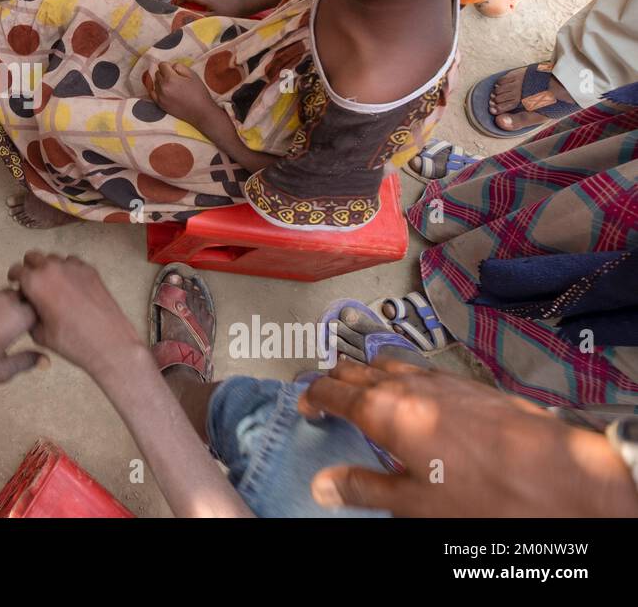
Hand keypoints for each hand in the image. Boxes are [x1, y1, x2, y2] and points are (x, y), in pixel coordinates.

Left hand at [0, 285, 41, 404]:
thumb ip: (26, 361)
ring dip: (5, 305)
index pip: (39, 309)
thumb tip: (44, 360)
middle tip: (21, 331)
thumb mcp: (2, 371)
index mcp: (16, 316)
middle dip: (24, 309)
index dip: (40, 319)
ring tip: (0, 327)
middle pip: (22, 297)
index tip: (37, 331)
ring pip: (2, 294)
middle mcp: (1, 301)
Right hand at [9, 251, 141, 383]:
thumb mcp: (39, 334)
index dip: (14, 277)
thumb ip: (28, 313)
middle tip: (32, 282)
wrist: (107, 343)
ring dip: (49, 268)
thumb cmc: (73, 342)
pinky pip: (72, 262)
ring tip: (53, 285)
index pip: (16, 269)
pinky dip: (68, 270)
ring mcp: (73, 267)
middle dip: (30, 268)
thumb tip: (29, 307)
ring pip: (53, 258)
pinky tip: (70, 286)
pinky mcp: (90, 270)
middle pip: (33, 257)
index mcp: (35, 282)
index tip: (16, 283)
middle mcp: (52, 269)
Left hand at [146, 61, 213, 125]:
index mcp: (170, 79)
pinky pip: (152, 93)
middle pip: (157, 73)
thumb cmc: (198, 92)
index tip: (173, 69)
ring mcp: (160, 97)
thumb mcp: (192, 74)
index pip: (162, 65)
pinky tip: (164, 91)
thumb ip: (179, 67)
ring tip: (172, 86)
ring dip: (161, 81)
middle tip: (175, 78)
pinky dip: (157, 90)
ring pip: (155, 83)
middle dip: (164, 73)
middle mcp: (162, 87)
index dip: (168, 65)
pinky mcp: (160, 104)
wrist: (200, 111)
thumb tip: (170, 66)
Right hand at [300, 359, 637, 516]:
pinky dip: (400, 376)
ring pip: (387, 363)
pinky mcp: (467, 383)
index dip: (311, 396)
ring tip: (360, 388)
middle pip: (355, 369)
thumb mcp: (415, 503)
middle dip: (334, 379)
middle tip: (323, 394)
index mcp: (385, 411)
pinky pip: (418, 369)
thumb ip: (364, 488)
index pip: (332, 391)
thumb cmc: (489, 493)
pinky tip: (410, 395)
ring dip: (366, 373)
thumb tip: (322, 484)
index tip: (305, 406)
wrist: (560, 477)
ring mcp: (440, 379)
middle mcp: (408, 385)